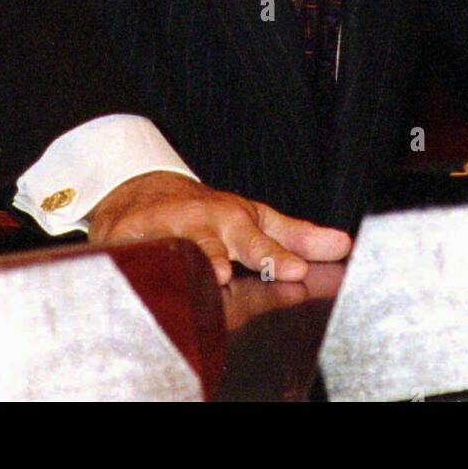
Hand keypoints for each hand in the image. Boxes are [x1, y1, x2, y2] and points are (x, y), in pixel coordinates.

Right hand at [86, 171, 351, 284]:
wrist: (144, 193)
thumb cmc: (209, 215)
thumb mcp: (254, 220)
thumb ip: (296, 237)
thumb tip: (343, 245)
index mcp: (234, 220)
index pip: (257, 241)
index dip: (275, 257)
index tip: (295, 270)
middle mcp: (200, 223)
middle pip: (212, 241)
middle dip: (221, 255)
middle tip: (228, 272)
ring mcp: (163, 230)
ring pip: (173, 247)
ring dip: (186, 259)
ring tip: (201, 273)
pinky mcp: (124, 238)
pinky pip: (129, 255)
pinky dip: (134, 264)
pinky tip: (141, 275)